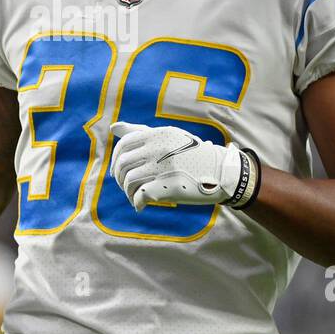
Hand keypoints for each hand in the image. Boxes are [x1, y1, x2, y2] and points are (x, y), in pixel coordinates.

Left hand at [108, 122, 245, 211]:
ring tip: (135, 198)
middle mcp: (159, 149)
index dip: (116, 161)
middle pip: (123, 165)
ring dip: (128, 193)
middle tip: (127, 188)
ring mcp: (164, 167)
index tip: (118, 172)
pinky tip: (141, 206)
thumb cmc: (192, 154)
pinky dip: (137, 203)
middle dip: (120, 179)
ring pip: (129, 181)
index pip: (123, 146)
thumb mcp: (169, 136)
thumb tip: (113, 127)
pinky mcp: (170, 186)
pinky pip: (141, 196)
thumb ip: (139, 131)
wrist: (222, 172)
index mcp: (157, 135)